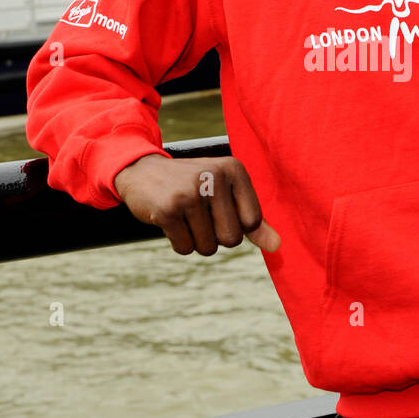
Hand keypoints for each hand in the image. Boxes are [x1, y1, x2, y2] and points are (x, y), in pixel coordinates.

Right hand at [113, 153, 280, 256]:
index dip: (236, 225)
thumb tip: (277, 246)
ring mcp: (190, 193)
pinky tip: (170, 220)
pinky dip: (179, 242)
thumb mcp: (225, 194)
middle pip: (232, 239)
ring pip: (208, 248)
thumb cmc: (193, 186)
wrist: (142, 172)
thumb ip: (253, 220)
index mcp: (234, 169)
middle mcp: (214, 177)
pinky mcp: (168, 209)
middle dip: (215, 237)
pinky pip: (185, 248)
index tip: (218, 208)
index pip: (252, 221)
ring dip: (196, 241)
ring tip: (185, 216)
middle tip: (199, 214)